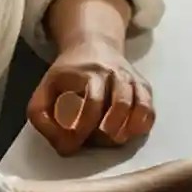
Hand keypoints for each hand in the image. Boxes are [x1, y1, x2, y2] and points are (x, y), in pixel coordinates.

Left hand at [27, 39, 153, 155]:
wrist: (93, 45)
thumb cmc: (67, 75)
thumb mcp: (44, 90)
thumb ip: (42, 118)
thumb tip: (65, 146)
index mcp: (89, 73)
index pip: (92, 101)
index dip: (83, 127)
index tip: (73, 143)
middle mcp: (114, 73)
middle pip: (120, 102)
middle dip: (109, 129)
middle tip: (96, 142)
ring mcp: (131, 79)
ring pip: (139, 104)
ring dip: (128, 128)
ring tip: (115, 140)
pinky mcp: (143, 86)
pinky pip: (149, 107)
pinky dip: (143, 123)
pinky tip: (131, 133)